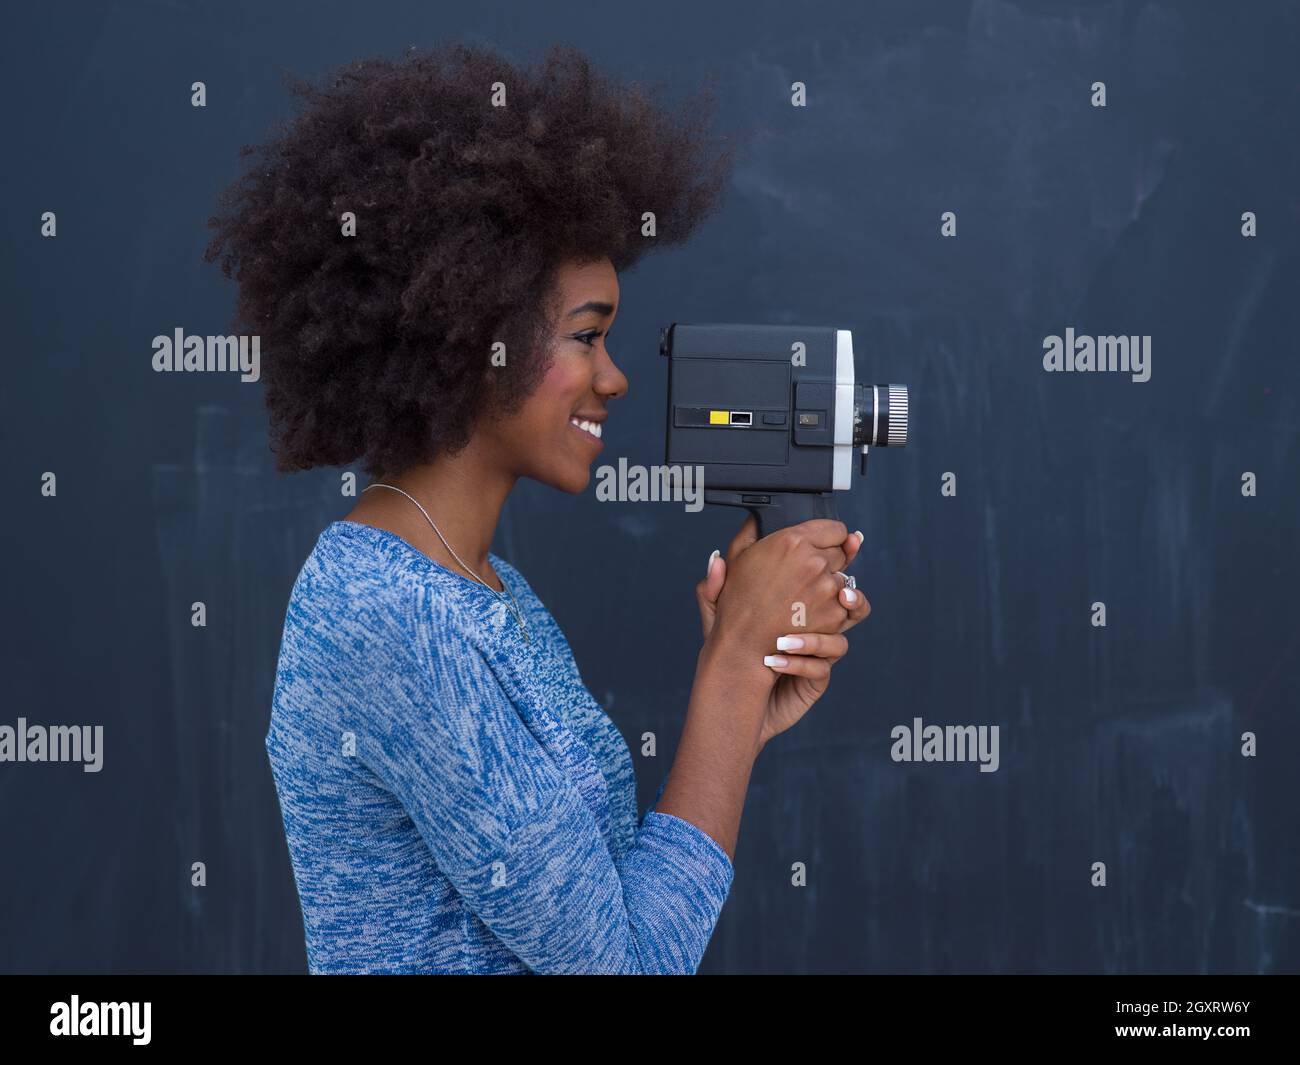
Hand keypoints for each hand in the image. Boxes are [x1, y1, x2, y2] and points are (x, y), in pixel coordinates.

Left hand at [695, 515, 870, 750]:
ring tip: (790, 638)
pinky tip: (775, 661)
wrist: (731, 692)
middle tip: (839, 592)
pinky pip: (820, 668)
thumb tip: (715, 556)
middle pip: (848, 602)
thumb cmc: (729, 645)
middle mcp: (814, 622)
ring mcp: (817, 651)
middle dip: (847, 594)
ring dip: (819, 636)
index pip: (828, 571)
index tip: (848, 542)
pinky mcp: (814, 678)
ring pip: (841, 639)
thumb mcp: (718, 612)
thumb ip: (717, 583)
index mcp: (799, 597)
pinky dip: (799, 663)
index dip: (843, 554)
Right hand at [696, 514, 869, 642]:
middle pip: (841, 553)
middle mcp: (814, 561)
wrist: (746, 648)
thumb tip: (757, 517)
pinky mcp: (836, 613)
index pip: (835, 529)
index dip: (827, 538)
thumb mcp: (735, 559)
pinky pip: (848, 603)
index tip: (821, 545)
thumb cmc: (738, 606)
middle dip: (827, 562)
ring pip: (845, 578)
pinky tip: (816, 610)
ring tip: (805, 597)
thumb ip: (749, 532)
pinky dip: (837, 607)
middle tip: (804, 575)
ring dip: (830, 586)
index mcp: (792, 541)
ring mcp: (828, 588)